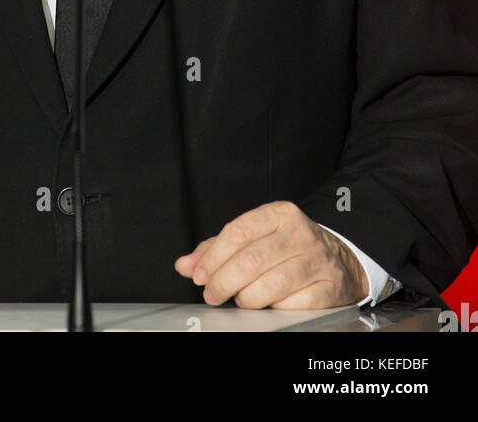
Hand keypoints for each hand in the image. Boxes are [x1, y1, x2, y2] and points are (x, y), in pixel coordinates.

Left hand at [174, 200, 368, 308]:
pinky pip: (293, 305)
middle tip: (213, 294)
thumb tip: (185, 265)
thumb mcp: (255, 238)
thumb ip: (218, 249)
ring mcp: (317, 261)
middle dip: (223, 282)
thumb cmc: (288, 248)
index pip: (237, 232)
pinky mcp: (329, 288)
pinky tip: (269, 307)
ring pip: (271, 285)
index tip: (199, 275)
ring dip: (247, 298)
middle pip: (251, 260)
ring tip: (241, 300)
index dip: (212, 257)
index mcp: (279, 214)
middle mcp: (300, 233)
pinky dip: (274, 310)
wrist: (338, 261)